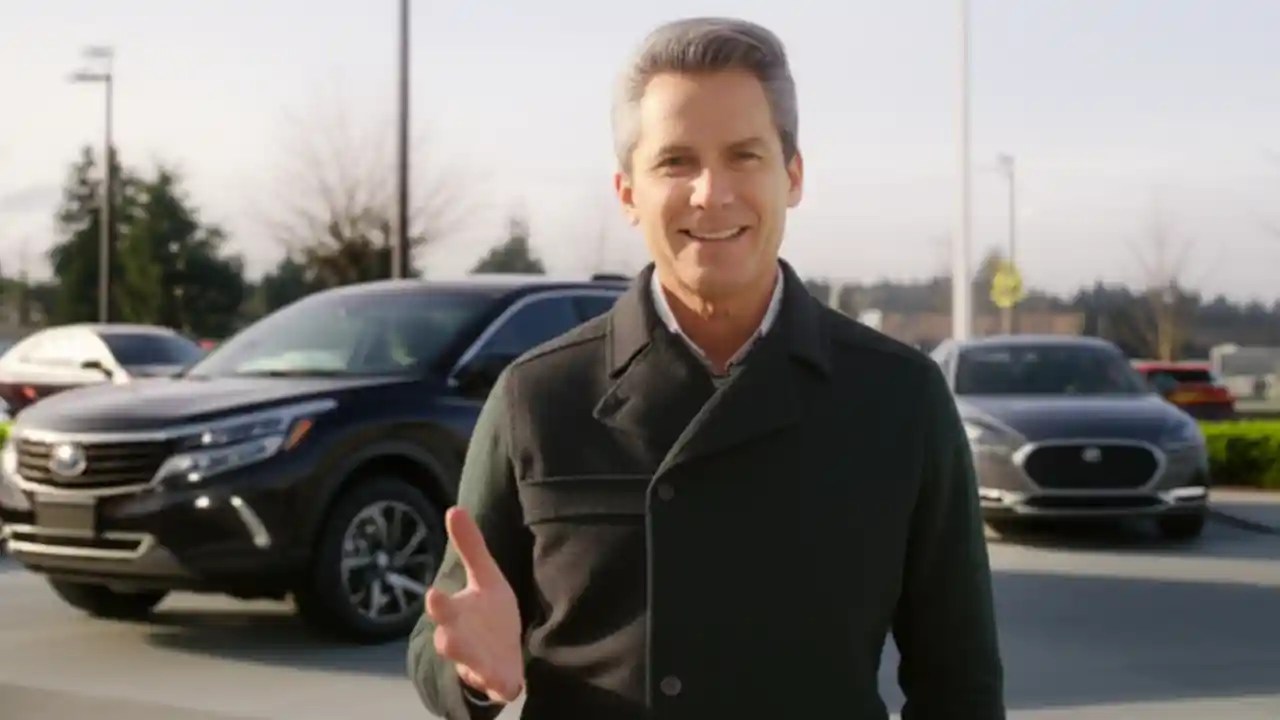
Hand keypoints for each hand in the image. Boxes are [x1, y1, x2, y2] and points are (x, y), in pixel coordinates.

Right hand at [425, 507, 524, 703]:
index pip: (442, 607)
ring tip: (472, 660)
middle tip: (444, 634)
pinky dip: (500, 686)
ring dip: (467, 660)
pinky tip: (510, 687)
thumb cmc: (488, 612)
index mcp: (456, 613)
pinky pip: (496, 686)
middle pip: (447, 640)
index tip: (433, 593)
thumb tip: (454, 507)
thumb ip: (471, 547)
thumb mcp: (485, 577)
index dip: (437, 603)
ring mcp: (476, 662)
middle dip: (446, 636)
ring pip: (465, 665)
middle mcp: (460, 639)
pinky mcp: (495, 679)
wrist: (502, 653)